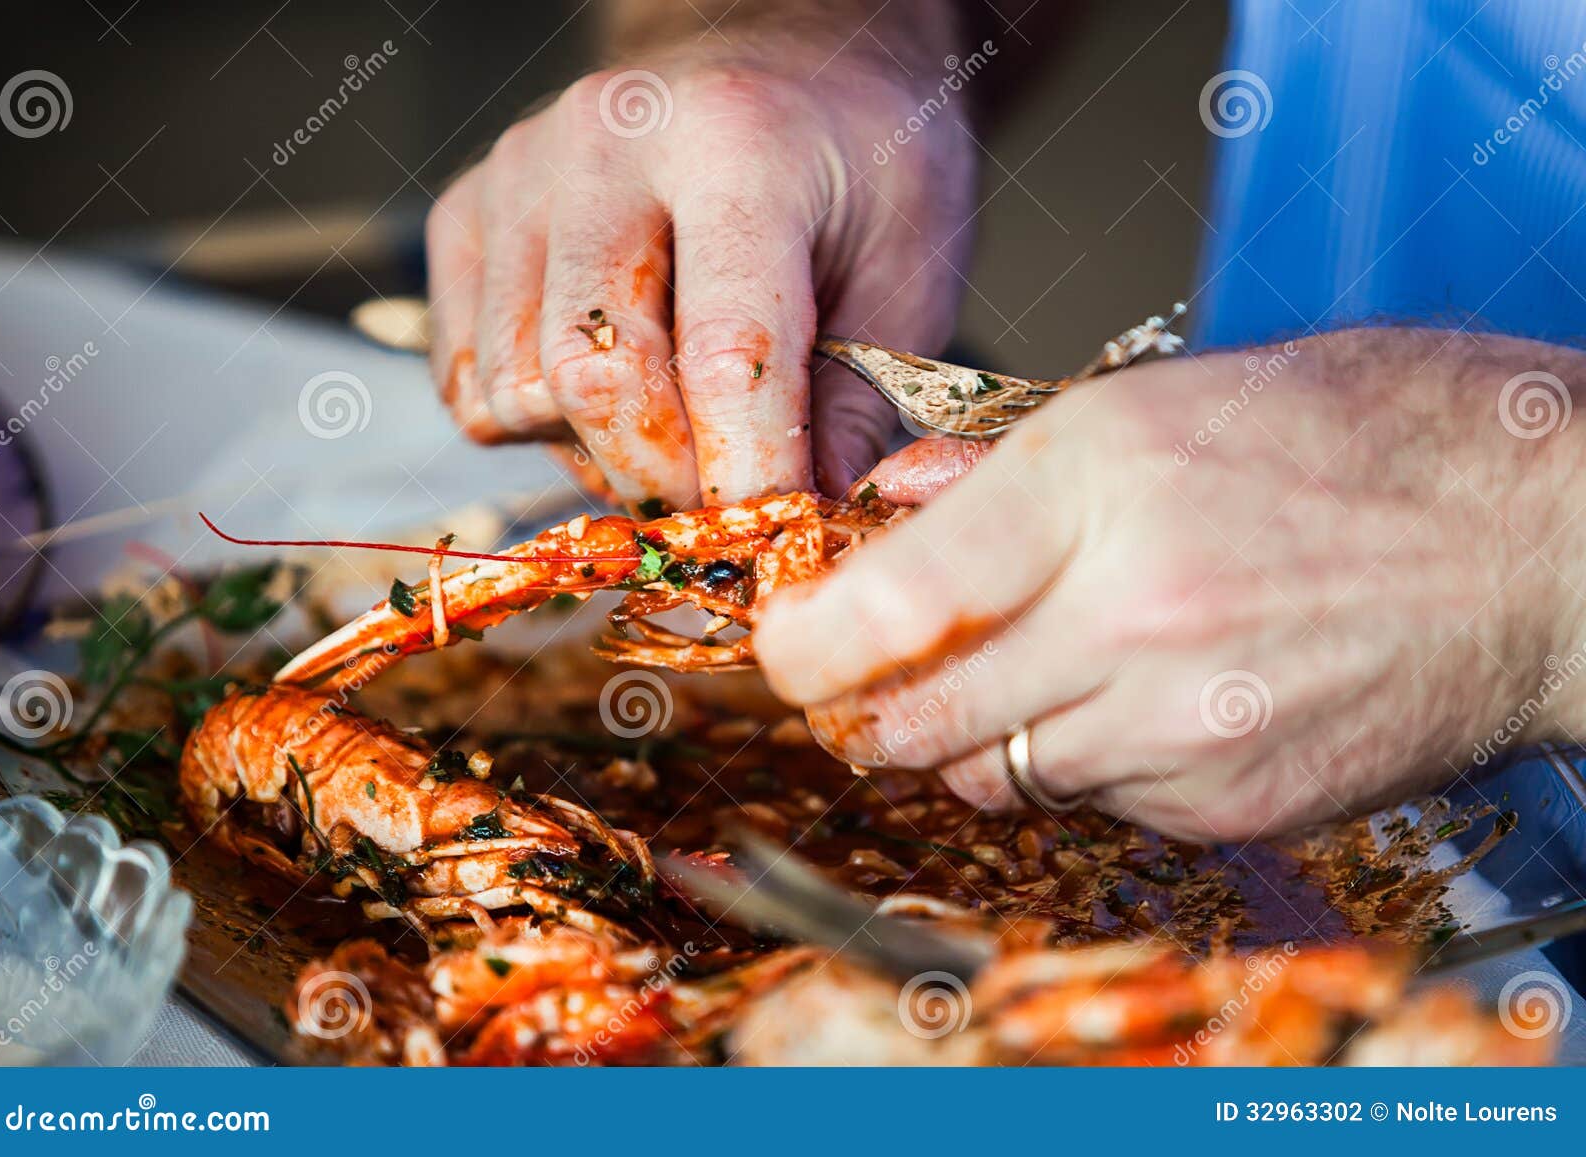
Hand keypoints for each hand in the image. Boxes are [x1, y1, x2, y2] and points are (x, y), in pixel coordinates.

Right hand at [425, 3, 975, 506]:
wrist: (785, 54)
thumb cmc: (859, 165)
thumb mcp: (907, 271)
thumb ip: (858, 404)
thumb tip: (796, 530)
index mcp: (739, 143)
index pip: (725, 355)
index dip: (748, 479)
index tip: (773, 543)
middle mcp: (606, 140)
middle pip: (592, 375)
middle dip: (660, 481)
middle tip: (721, 504)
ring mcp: (520, 170)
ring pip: (514, 390)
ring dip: (596, 454)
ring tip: (673, 424)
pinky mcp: (467, 210)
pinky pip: (465, 379)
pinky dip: (534, 424)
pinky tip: (612, 386)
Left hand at [754, 329, 1585, 838]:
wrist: (1540, 549)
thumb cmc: (1370, 442)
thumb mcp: (1167, 400)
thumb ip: (1005, 469)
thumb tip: (893, 509)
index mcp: (1098, 484)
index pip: (890, 604)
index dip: (804, 641)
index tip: (787, 645)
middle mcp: (1127, 617)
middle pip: (916, 720)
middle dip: (864, 710)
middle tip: (864, 681)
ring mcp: (1180, 728)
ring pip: (992, 774)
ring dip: (968, 739)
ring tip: (1014, 674)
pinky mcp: (1226, 804)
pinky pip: (1090, 803)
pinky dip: (1074, 763)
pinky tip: (1128, 701)